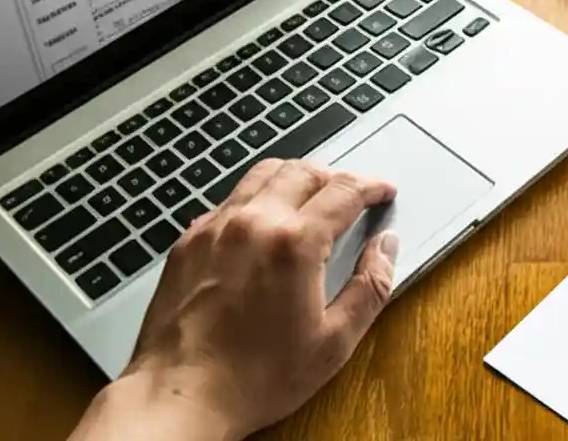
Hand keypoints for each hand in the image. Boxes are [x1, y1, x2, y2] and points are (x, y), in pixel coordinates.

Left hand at [70, 159, 398, 440]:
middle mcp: (252, 222)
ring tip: (309, 199)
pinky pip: (229, 200)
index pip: (344, 191)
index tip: (382, 191)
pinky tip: (263, 225)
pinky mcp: (188, 241)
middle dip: (334, 177)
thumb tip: (385, 247)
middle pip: (302, 171)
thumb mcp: (335, 342)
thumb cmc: (255, 378)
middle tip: (351, 195)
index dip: (371, 186)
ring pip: (262, 175)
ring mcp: (214, 227)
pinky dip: (256, 199)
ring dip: (294, 178)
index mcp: (294, 243)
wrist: (181, 395)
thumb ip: (370, 287)